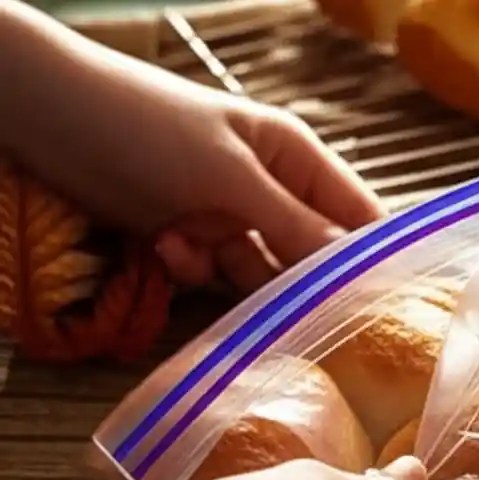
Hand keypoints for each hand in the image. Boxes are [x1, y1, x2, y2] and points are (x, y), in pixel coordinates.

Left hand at [0, 1, 382, 292]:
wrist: (46, 116)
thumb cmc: (148, 128)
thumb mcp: (230, 179)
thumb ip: (297, 228)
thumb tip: (363, 271)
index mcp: (298, 159)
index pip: (360, 219)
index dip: (375, 263)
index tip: (383, 311)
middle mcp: (274, 189)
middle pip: (313, 255)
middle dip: (294, 280)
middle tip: (291, 313)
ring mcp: (230, 215)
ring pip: (260, 272)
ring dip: (228, 272)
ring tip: (188, 244)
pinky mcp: (188, 237)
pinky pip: (213, 275)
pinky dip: (191, 269)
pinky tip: (162, 245)